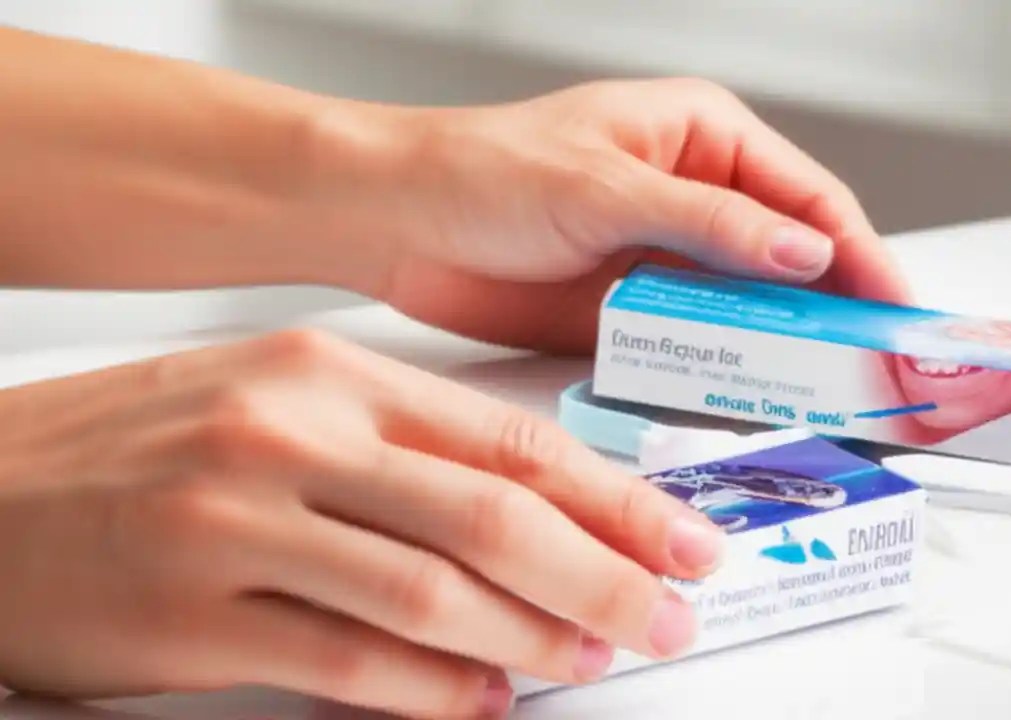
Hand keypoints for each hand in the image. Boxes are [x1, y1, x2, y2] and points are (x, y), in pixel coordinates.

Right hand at [0, 330, 723, 717]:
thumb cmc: (139, 445)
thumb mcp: (276, 401)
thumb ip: (400, 449)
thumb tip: (530, 509)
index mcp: (325, 373)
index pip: (508, 439)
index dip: (613, 498)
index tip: (679, 538)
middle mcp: (290, 435)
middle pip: (493, 516)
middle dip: (604, 575)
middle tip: (667, 613)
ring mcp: (240, 524)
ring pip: (434, 594)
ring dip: (533, 639)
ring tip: (594, 661)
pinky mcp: (196, 615)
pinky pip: (349, 663)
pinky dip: (434, 693)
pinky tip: (484, 702)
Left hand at [323, 78, 911, 353]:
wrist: (394, 225)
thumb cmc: (481, 172)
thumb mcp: (605, 189)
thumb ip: (708, 224)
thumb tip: (805, 250)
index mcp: (701, 136)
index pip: (808, 196)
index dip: (860, 252)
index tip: (894, 308)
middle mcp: (694, 196)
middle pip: (792, 255)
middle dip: (835, 306)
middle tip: (872, 363)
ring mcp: (665, 257)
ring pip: (751, 305)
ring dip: (784, 344)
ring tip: (825, 390)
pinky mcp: (635, 308)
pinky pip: (699, 342)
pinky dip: (726, 368)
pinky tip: (749, 394)